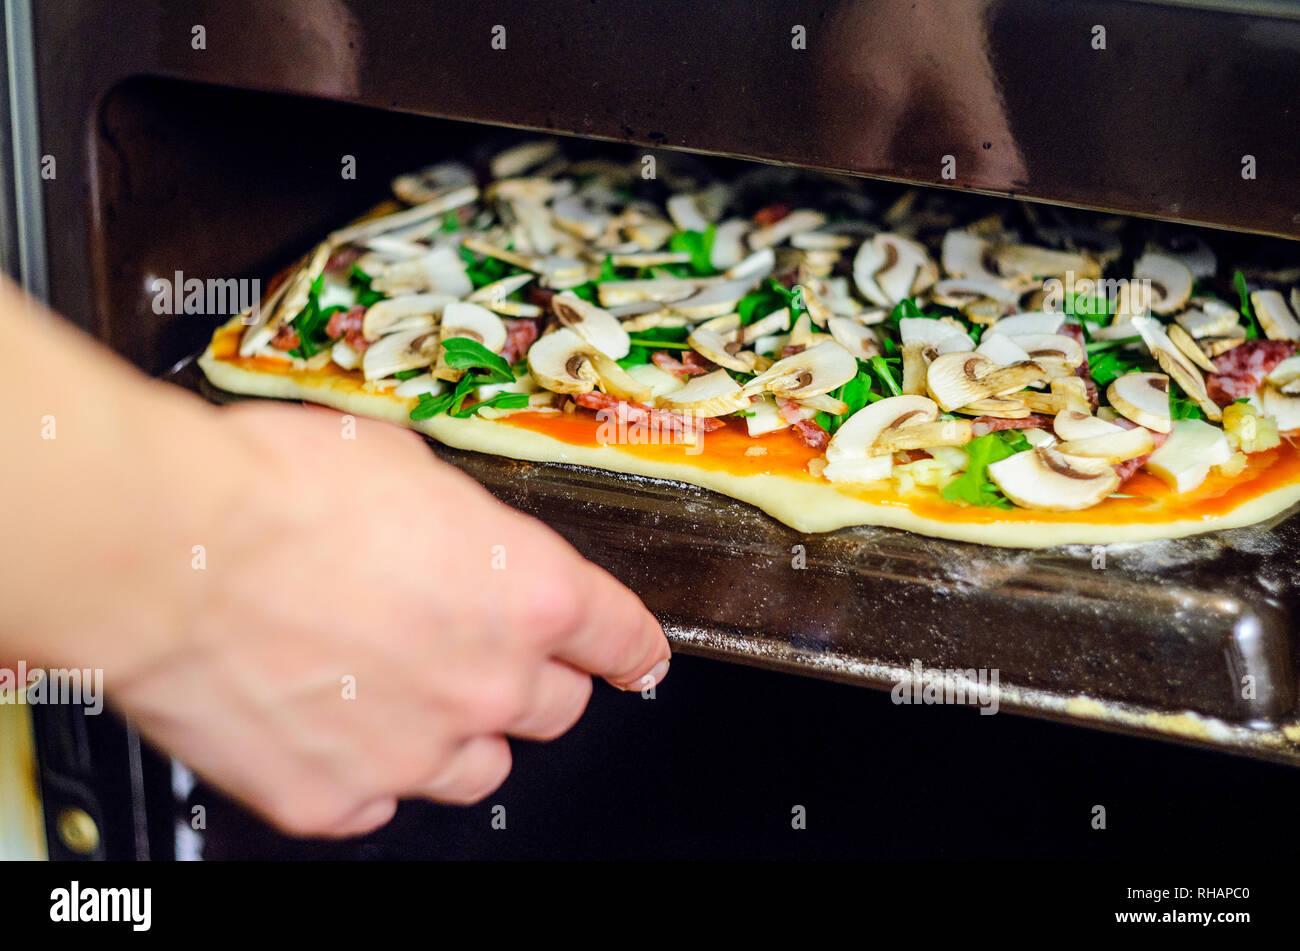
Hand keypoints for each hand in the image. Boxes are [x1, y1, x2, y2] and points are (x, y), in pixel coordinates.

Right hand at [106, 401, 669, 836]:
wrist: (164, 552)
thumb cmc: (275, 491)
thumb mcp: (410, 468)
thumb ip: (467, 528)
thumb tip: (466, 541)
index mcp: (528, 595)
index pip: (621, 637)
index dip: (632, 647)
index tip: (634, 657)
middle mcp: (489, 684)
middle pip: (556, 710)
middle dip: (531, 681)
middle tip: (475, 650)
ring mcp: (415, 752)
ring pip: (480, 768)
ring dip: (457, 732)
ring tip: (397, 687)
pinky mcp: (336, 797)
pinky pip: (381, 798)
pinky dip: (368, 766)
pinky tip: (331, 719)